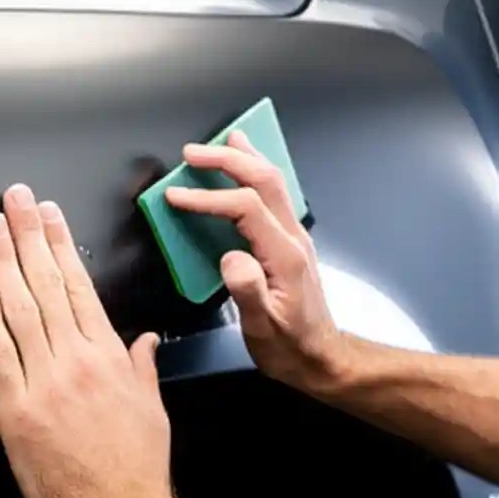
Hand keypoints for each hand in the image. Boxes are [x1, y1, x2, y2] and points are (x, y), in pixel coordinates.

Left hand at [0, 184, 178, 497]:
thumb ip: (140, 366)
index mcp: (109, 355)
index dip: (60, 243)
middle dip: (28, 235)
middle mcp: (76, 359)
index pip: (79, 285)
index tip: (49, 213)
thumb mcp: (151, 408)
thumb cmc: (138, 466)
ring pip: (20, 307)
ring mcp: (44, 383)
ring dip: (2, 259)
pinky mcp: (16, 410)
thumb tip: (141, 339)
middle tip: (14, 197)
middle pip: (46, 284)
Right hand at [165, 131, 343, 384]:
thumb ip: (247, 291)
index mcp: (284, 255)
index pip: (244, 208)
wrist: (322, 357)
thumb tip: (229, 258)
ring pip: (274, 182)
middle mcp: (293, 237)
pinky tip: (247, 166)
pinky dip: (257, 172)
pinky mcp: (289, 241)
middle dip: (226, 161)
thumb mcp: (263, 327)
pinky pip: (274, 194)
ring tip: (225, 140)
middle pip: (263, 181)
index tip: (176, 196)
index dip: (208, 197)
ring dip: (246, 157)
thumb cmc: (290, 346)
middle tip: (191, 153)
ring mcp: (294, 236)